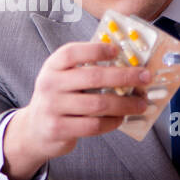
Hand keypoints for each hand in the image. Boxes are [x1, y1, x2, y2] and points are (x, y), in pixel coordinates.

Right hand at [2, 41, 150, 179]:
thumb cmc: (58, 99)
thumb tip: (126, 65)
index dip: (96, 49)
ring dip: (125, 104)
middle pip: (93, 77)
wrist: (34, 130)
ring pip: (98, 104)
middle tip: (145, 77)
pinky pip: (93, 125)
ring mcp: (53, 107)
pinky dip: (112, 122)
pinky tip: (121, 119)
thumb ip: (85, 70)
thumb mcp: (62, 79)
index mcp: (52, 67)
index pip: (73, 52)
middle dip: (124, 76)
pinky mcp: (59, 129)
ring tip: (140, 103)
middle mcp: (50, 84)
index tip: (118, 50)